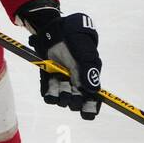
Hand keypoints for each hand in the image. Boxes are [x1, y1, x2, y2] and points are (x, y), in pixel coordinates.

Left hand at [24, 5, 101, 119]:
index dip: (91, 108)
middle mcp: (77, 84)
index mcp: (89, 79)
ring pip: (62, 100)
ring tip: (59, 80)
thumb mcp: (85, 55)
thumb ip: (89, 72)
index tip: (87, 111)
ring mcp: (63, 82)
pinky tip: (51, 84)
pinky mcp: (49, 80)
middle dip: (74, 100)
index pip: (93, 100)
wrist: (57, 30)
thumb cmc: (76, 41)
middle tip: (71, 90)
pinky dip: (49, 93)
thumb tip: (94, 91)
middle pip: (77, 103)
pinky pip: (49, 94)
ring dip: (61, 94)